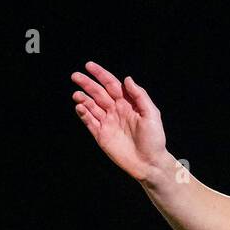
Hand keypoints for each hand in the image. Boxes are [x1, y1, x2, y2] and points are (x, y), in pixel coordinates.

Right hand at [71, 61, 168, 181]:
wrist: (149, 163)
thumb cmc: (154, 139)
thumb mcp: (151, 114)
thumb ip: (139, 96)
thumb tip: (126, 79)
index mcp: (127, 103)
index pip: (111, 85)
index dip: (100, 74)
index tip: (89, 65)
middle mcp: (115, 111)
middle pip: (98, 93)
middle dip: (87, 84)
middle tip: (75, 76)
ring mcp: (107, 123)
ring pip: (91, 106)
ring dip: (83, 99)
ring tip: (77, 95)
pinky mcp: (101, 135)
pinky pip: (89, 121)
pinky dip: (83, 114)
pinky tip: (80, 107)